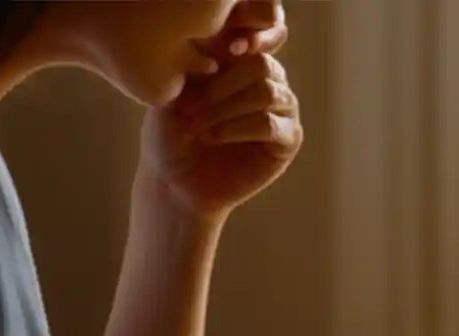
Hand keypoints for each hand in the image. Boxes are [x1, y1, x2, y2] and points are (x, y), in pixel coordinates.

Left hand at [139, 1, 301, 218]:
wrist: (175, 179)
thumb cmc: (171, 129)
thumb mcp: (178, 86)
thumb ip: (207, 59)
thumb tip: (237, 42)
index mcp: (243, 58)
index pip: (263, 33)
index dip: (255, 35)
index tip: (229, 50)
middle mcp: (268, 79)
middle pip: (263, 64)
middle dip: (223, 85)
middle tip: (189, 106)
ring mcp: (282, 108)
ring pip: (268, 92)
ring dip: (227, 107)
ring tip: (198, 124)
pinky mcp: (287, 139)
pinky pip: (270, 124)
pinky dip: (237, 128)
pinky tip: (214, 136)